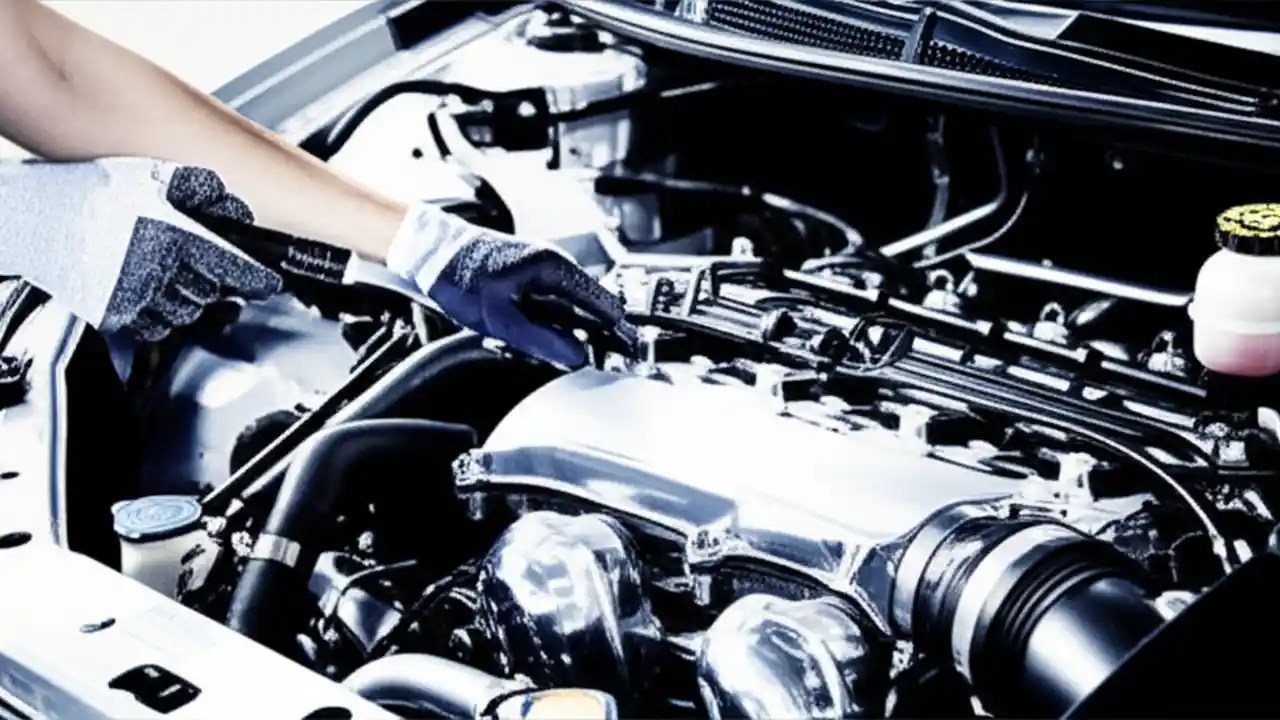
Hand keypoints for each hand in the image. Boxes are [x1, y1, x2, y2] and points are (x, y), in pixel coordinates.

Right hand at [0, 158, 281, 340]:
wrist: (34, 217)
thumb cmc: (90, 192)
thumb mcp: (152, 177)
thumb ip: (202, 189)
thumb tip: (236, 208)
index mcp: (171, 236)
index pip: (232, 268)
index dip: (257, 279)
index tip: (269, 284)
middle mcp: (155, 271)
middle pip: (210, 294)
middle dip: (214, 282)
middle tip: (205, 267)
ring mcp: (132, 298)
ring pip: (184, 314)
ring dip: (188, 299)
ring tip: (170, 274)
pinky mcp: (112, 316)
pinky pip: (155, 328)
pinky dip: (161, 316)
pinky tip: (150, 292)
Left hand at [386, 202, 631, 367]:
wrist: (429, 250)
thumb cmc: (459, 273)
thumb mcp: (499, 316)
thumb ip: (541, 339)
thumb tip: (577, 358)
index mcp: (557, 269)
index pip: (606, 305)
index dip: (615, 335)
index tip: (618, 360)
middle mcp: (556, 268)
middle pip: (590, 313)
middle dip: (585, 341)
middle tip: (573, 364)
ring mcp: (543, 275)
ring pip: (568, 316)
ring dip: (560, 337)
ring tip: (535, 350)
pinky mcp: (529, 283)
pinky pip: (549, 312)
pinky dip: (543, 330)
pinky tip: (522, 339)